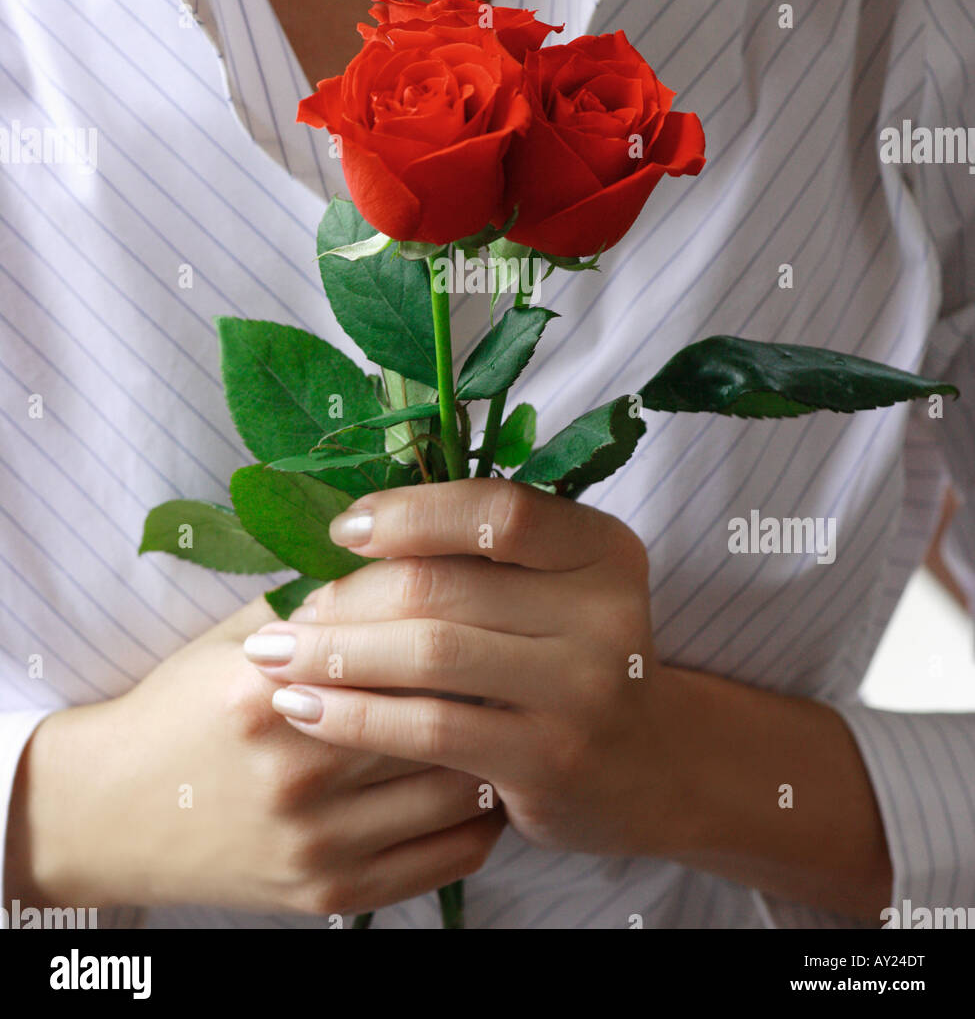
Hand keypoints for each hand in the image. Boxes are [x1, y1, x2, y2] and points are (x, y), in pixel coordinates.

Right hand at [7, 595, 503, 916]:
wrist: (112, 811)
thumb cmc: (181, 708)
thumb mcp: (234, 636)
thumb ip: (316, 599)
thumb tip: (412, 550)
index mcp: (269, 689)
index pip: (400, 646)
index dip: (459, 623)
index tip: (497, 607)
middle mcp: (296, 770)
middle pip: (436, 713)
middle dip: (488, 682)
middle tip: (524, 657)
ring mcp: (316, 842)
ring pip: (455, 788)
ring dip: (496, 747)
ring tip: (515, 712)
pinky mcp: (328, 895)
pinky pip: (444, 858)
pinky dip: (483, 820)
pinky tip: (490, 782)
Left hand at [247, 479, 680, 857]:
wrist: (645, 770)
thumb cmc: (566, 660)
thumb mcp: (552, 591)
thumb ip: (476, 556)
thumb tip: (343, 532)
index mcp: (602, 548)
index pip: (497, 510)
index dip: (410, 514)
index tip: (342, 530)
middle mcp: (605, 611)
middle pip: (446, 584)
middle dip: (348, 594)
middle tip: (284, 610)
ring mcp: (582, 689)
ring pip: (429, 653)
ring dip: (335, 652)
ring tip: (273, 655)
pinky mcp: (547, 759)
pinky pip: (429, 726)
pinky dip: (354, 714)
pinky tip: (304, 708)